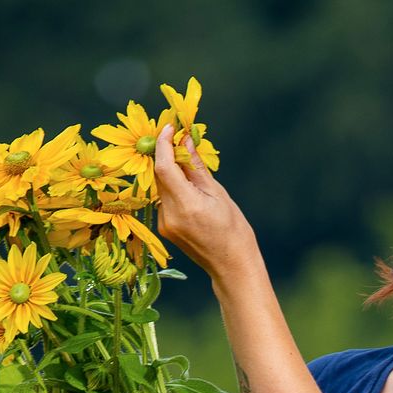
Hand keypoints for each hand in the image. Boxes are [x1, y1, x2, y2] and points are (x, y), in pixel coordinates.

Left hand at [154, 124, 259, 281]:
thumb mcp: (218, 193)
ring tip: (186, 160)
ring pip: (161, 187)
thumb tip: (185, 139)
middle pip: (160, 175)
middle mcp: (170, 215)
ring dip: (170, 170)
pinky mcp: (164, 228)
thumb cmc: (232, 228)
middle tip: (178, 136)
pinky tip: (188, 186)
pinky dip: (172, 187)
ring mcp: (164, 224)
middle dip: (166, 153)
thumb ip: (196, 166)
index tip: (169, 127)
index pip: (164, 167)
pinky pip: (165, 199)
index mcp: (186, 205)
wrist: (230, 264)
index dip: (163, 144)